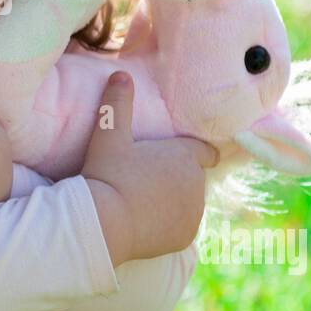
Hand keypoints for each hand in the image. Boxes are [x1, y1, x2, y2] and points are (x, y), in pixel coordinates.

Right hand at [82, 71, 217, 264]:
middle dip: (177, 178)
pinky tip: (147, 221)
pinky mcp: (185, 237)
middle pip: (192, 178)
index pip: (205, 152)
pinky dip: (169, 224)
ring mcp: (193, 213)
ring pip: (188, 203)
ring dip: (174, 201)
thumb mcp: (108, 135)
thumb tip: (120, 74)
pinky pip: (181, 226)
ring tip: (144, 201)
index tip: (179, 156)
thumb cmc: (108, 174)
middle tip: (146, 179)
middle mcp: (196, 185)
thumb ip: (117, 104)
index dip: (195, 153)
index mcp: (184, 156)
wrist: (104, 222)